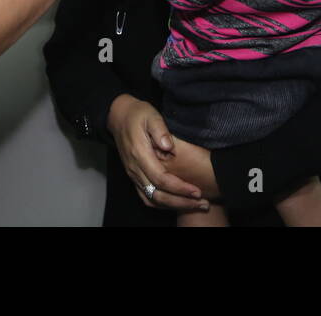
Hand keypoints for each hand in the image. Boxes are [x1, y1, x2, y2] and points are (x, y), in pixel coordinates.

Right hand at [106, 95, 207, 210]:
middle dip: (181, 202)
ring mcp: (133, 175)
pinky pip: (147, 197)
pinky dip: (163, 204)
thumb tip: (169, 146)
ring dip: (174, 205)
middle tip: (202, 203)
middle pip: (157, 195)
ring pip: (152, 200)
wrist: (118, 117)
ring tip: (195, 205)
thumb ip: (160, 129)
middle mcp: (135, 169)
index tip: (197, 191)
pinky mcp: (134, 177)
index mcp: (139, 154)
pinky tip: (178, 202)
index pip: (160, 179)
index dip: (179, 188)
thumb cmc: (137, 115)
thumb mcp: (150, 115)